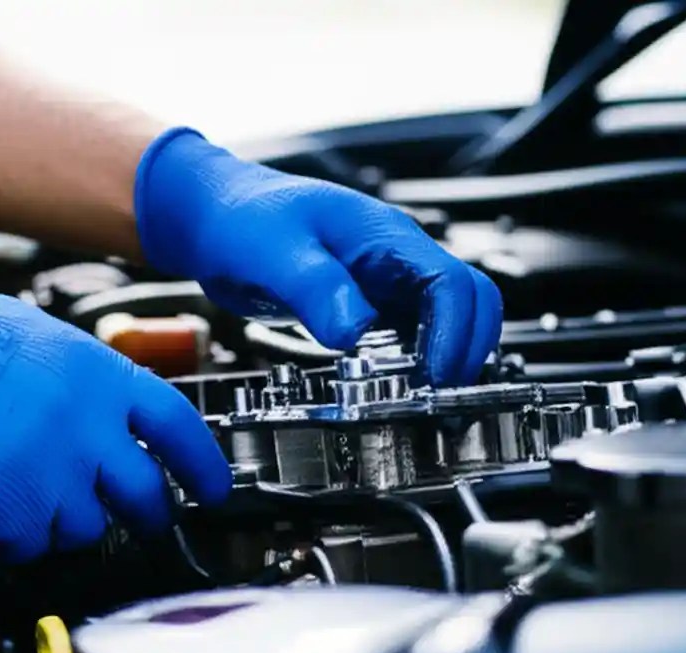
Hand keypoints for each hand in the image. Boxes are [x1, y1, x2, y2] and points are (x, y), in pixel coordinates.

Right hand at [0, 243, 230, 560]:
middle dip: (147, 516)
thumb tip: (98, 402)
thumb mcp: (31, 333)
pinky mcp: (9, 507)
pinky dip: (12, 537)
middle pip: (146, 494)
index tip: (212, 490)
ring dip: (63, 522)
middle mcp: (86, 422)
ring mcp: (51, 468)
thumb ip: (78, 376)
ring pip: (87, 528)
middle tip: (139, 522)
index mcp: (97, 373)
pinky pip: (30, 546)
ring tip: (24, 494)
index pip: (178, 427)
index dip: (204, 466)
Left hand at [134, 129, 502, 385]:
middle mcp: (396, 258)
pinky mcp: (370, 304)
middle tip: (442, 400)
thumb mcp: (272, 253)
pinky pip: (412, 334)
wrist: (215, 218)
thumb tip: (355, 331)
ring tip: (426, 402)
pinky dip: (417, 362)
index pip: (452, 283)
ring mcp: (386, 281)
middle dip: (467, 350)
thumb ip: (316, 288)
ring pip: (448, 320)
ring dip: (447, 359)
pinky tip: (397, 389)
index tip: (434, 379)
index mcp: (385, 236)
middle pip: (471, 301)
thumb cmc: (241, 219)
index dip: (454, 335)